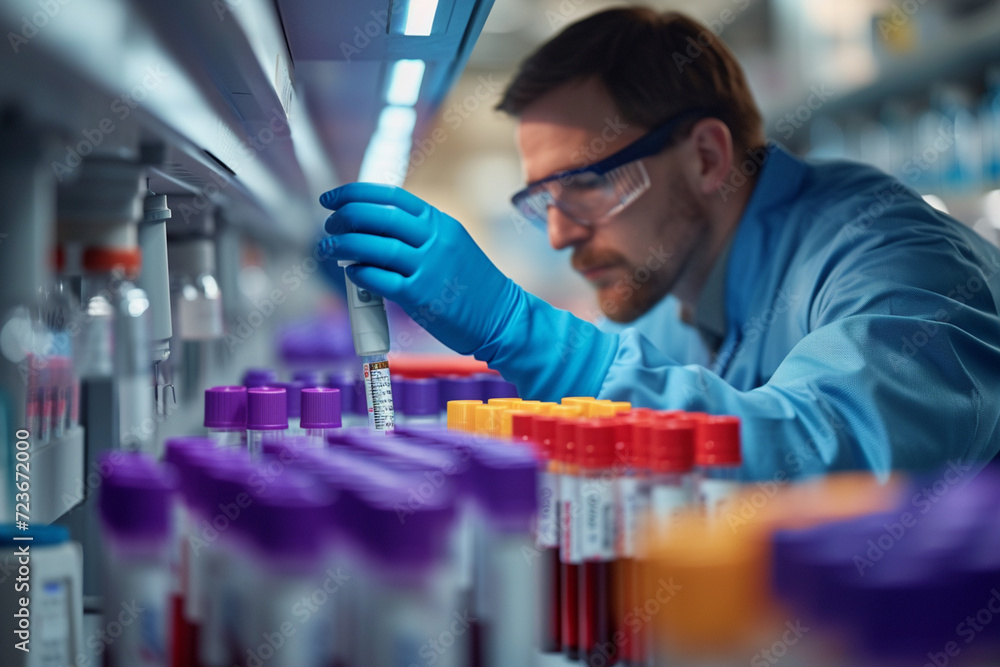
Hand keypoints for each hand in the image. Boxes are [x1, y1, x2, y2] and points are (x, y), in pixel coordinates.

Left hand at [319, 183, 519, 355]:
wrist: (501, 316)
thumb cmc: (471, 284)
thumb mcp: (451, 245)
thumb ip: (418, 235)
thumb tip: (371, 232)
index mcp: (439, 222)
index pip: (390, 196)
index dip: (354, 194)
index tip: (331, 200)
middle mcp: (434, 239)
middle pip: (377, 218)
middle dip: (344, 219)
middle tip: (328, 227)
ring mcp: (429, 267)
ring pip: (374, 247)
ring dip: (342, 246)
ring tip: (326, 249)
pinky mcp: (421, 296)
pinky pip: (380, 280)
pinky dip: (360, 274)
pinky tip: (351, 272)